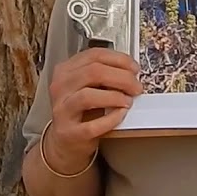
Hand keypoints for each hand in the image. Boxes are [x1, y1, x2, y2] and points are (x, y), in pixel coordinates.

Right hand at [44, 48, 142, 172]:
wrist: (65, 141)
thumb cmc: (80, 111)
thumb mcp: (87, 86)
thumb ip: (103, 74)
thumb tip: (130, 70)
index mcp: (65, 71)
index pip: (94, 55)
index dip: (119, 60)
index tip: (134, 68)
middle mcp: (60, 87)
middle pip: (93, 72)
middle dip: (122, 78)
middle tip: (136, 87)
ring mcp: (63, 110)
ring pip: (88, 96)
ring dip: (115, 97)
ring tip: (128, 101)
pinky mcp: (69, 133)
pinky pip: (92, 125)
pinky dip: (111, 119)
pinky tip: (121, 115)